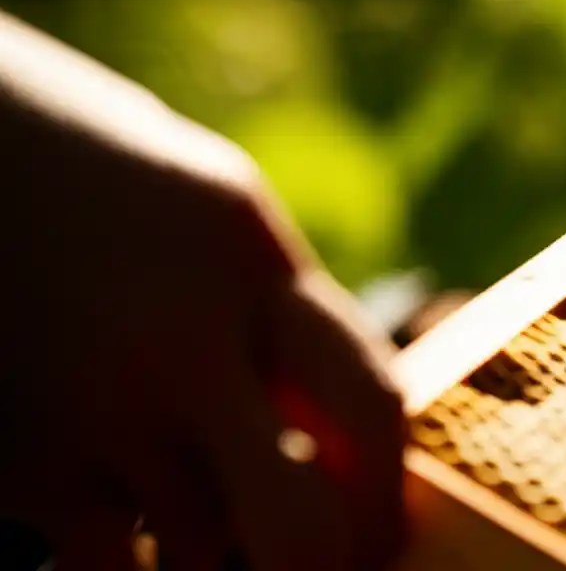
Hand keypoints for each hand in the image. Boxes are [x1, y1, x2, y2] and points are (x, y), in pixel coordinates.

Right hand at [0, 13, 404, 569]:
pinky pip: (105, 565)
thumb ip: (278, 307)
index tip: (388, 529)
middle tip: (324, 566)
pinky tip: (122, 533)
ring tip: (208, 524)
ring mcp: (94, 405)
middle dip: (322, 561)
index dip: (389, 485)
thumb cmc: (95, 173)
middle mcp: (184, 341)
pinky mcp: (16, 454)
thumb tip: (341, 419)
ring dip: (217, 559)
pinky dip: (128, 568)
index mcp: (252, 260)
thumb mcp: (211, 207)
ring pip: (199, 552)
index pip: (371, 400)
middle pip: (297, 518)